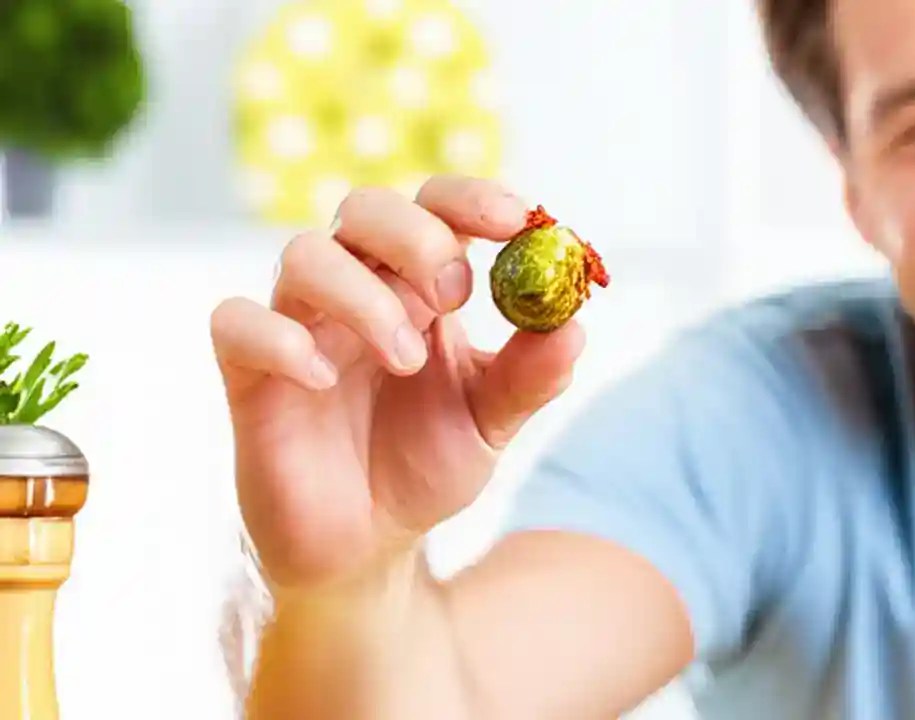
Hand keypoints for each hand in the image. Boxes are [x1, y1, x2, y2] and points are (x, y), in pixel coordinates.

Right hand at [210, 177, 585, 588]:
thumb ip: (532, 376)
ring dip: (363, 296)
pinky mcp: (248, 373)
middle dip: (415, 238)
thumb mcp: (492, 422)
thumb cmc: (424, 463)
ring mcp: (298, 325)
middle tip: (454, 293)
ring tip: (405, 360)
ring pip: (304, 257)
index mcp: (418, 287)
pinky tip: (323, 378)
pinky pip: (235, 324)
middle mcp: (355, 289)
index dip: (473, 199)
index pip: (436, 207)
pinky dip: (279, 339)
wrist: (366, 544)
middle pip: (364, 208)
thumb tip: (575, 327)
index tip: (519, 220)